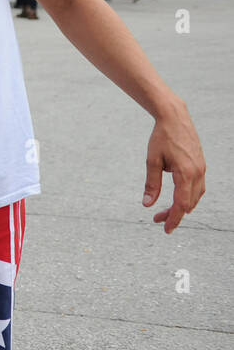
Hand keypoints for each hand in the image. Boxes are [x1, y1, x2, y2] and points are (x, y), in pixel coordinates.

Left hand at [143, 104, 205, 233]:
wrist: (175, 118)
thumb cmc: (161, 138)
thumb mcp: (152, 161)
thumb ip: (151, 184)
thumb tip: (147, 204)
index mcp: (186, 173)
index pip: (181, 204)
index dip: (174, 219)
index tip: (166, 230)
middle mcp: (198, 173)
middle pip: (188, 203)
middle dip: (174, 214)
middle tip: (157, 220)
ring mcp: (202, 169)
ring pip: (195, 197)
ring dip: (182, 206)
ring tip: (165, 212)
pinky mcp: (201, 166)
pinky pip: (198, 188)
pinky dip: (188, 197)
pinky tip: (178, 198)